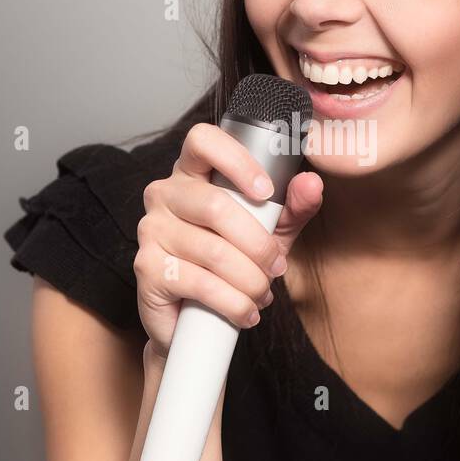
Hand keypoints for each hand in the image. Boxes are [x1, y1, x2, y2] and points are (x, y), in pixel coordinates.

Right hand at [133, 122, 323, 354]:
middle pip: (215, 206)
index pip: (203, 140)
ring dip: (250, 280)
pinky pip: (199, 283)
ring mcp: (152, 230)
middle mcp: (165, 194)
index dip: (236, 160)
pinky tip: (245, 311)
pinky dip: (233, 302)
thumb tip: (312, 183)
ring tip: (262, 294)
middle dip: (258, 244)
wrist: (195, 320)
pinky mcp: (147, 269)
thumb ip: (293, 207)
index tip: (266, 191)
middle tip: (276, 267)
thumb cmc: (233, 263)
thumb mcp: (271, 232)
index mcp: (193, 173)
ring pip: (212, 251)